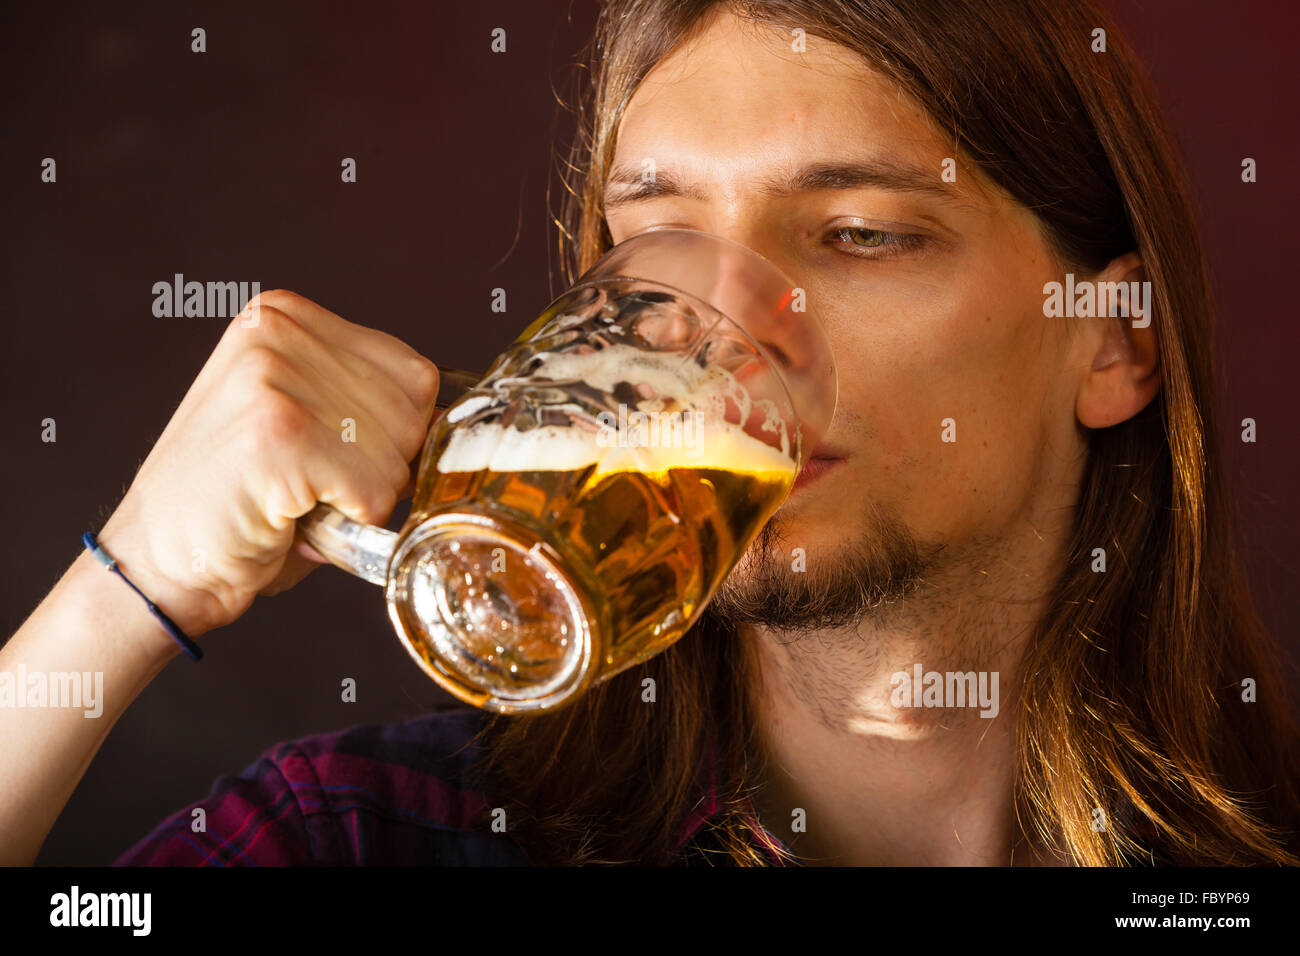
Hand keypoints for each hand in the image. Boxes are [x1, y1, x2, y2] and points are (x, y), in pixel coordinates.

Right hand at [96, 290, 439, 637]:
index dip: (393, 434)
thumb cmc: (239, 502)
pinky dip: (347, 521)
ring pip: (396, 456)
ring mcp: (276, 378)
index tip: (335, 455)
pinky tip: (289, 514)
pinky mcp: (279, 433)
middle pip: (412, 414)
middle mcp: (279, 332)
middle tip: (311, 485)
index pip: (414, 373)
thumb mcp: (302, 418)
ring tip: (295, 497)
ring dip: (361, 497)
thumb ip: (365, 400)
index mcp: (286, 317)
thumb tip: (453, 422)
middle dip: (378, 468)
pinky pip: (372, 492)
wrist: (159, 562)